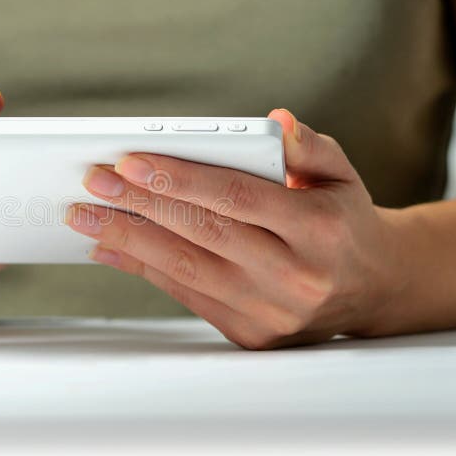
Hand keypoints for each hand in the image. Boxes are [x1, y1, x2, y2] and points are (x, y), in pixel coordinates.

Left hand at [66, 109, 399, 348]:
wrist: (371, 288)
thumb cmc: (342, 219)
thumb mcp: (340, 173)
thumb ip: (309, 146)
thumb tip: (274, 121)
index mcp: (319, 228)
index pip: (237, 197)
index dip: (179, 178)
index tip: (129, 162)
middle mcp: (295, 275)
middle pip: (202, 234)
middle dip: (139, 205)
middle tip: (93, 182)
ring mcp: (272, 311)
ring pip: (185, 270)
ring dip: (128, 240)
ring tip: (85, 216)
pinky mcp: (251, 333)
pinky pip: (185, 296)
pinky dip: (143, 269)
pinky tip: (111, 247)